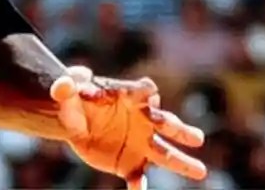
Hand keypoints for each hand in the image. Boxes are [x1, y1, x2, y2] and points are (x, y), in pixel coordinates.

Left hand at [52, 67, 207, 188]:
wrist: (73, 122)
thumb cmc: (73, 100)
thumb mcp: (65, 91)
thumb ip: (65, 86)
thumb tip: (63, 85)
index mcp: (129, 97)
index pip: (146, 91)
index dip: (146, 92)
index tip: (149, 93)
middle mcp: (142, 120)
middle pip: (167, 123)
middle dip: (181, 130)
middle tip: (197, 138)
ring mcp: (139, 143)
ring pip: (164, 153)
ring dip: (181, 162)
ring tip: (200, 171)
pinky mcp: (129, 164)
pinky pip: (138, 177)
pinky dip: (138, 186)